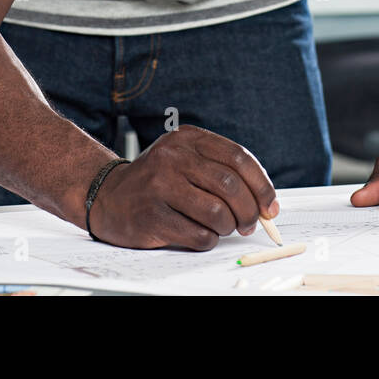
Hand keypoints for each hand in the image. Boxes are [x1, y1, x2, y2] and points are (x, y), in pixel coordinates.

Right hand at [87, 125, 278, 249]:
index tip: (270, 206)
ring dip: (228, 227)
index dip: (261, 185)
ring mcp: (160, 185)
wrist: (107, 196)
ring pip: (217, 213)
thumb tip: (265, 202)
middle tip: (249, 224)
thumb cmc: (157, 181)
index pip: (238, 158)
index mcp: (187, 138)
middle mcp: (173, 157)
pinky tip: (201, 234)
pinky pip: (198, 234)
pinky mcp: (152, 216)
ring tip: (223, 228)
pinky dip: (209, 239)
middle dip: (248, 211)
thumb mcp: (185, 160)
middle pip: (230, 186)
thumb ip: (221, 171)